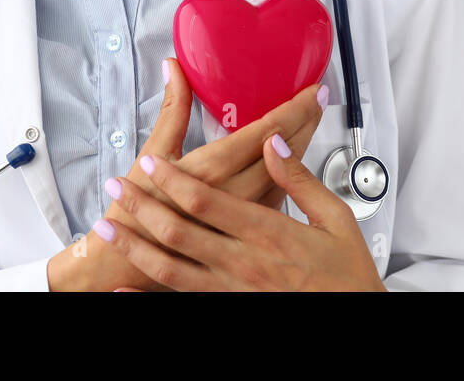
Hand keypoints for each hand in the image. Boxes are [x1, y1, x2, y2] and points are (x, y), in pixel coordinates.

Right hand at [47, 58, 325, 290]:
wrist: (129, 264)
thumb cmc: (137, 211)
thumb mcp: (153, 153)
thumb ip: (172, 108)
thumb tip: (174, 69)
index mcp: (214, 169)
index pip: (269, 130)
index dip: (296, 108)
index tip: (312, 91)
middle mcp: (236, 193)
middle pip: (286, 152)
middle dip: (306, 123)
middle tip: (318, 101)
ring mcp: (244, 216)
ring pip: (287, 176)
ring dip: (300, 148)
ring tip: (309, 124)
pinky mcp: (245, 233)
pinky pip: (277, 198)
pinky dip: (287, 175)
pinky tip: (289, 163)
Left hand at [94, 132, 386, 290]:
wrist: (356, 321)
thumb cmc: (347, 276)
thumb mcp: (337, 219)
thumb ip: (300, 180)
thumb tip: (277, 143)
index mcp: (268, 233)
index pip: (207, 200)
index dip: (172, 180)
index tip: (150, 161)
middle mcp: (244, 263)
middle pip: (178, 231)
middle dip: (141, 206)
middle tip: (115, 185)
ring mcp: (232, 290)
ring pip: (170, 269)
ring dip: (134, 246)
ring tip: (106, 226)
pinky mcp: (229, 307)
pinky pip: (181, 301)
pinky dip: (148, 297)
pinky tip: (122, 290)